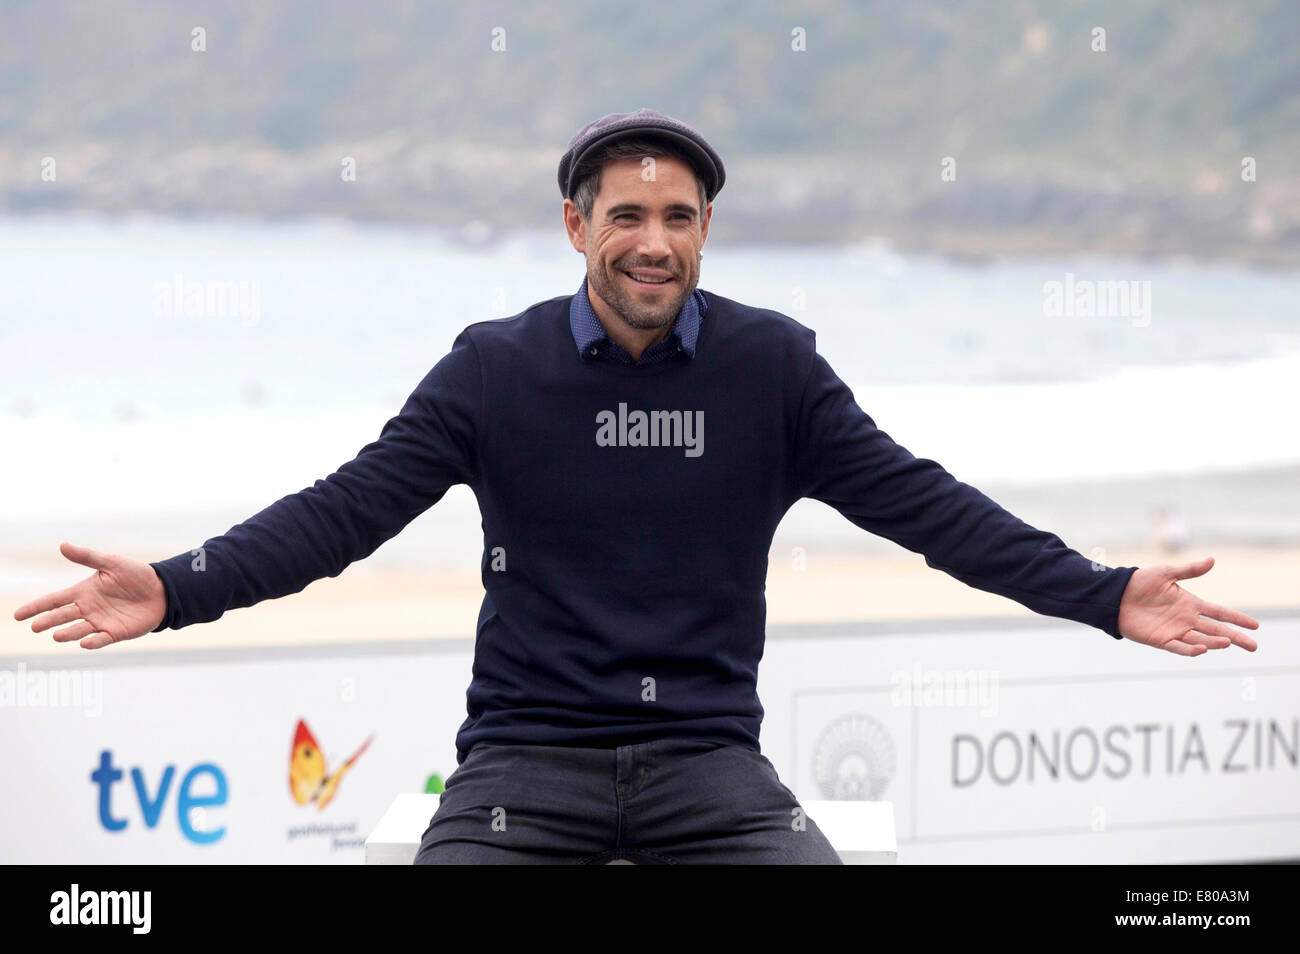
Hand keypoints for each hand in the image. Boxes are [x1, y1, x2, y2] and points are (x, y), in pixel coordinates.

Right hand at [12, 542, 166, 649]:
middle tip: (35, 626)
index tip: (18, 615)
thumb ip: (87, 557)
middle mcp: (88, 609)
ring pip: (78, 630)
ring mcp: (101, 622)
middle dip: (47, 621)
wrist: (162, 590)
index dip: (36, 607)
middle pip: (62, 616)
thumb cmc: (136, 574)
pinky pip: (101, 639)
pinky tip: (84, 643)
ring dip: (67, 633)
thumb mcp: (111, 562)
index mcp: (83, 592)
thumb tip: (62, 545)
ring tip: (56, 635)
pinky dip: (92, 642)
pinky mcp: (116, 633)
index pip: (54, 600)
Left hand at [1117, 556, 1258, 655]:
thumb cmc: (1140, 582)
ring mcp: (1174, 631)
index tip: (1255, 625)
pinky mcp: (1160, 640)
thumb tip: (1212, 559)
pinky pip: (1179, 647)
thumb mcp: (1166, 573)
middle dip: (1235, 637)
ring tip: (1229, 642)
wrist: (1115, 595)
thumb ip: (1189, 570)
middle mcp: (1186, 619)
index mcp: (1190, 603)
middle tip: (1254, 646)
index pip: (1220, 612)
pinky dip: (1191, 649)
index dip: (1237, 618)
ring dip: (1215, 642)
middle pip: (1216, 630)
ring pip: (1201, 639)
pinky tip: (1203, 648)